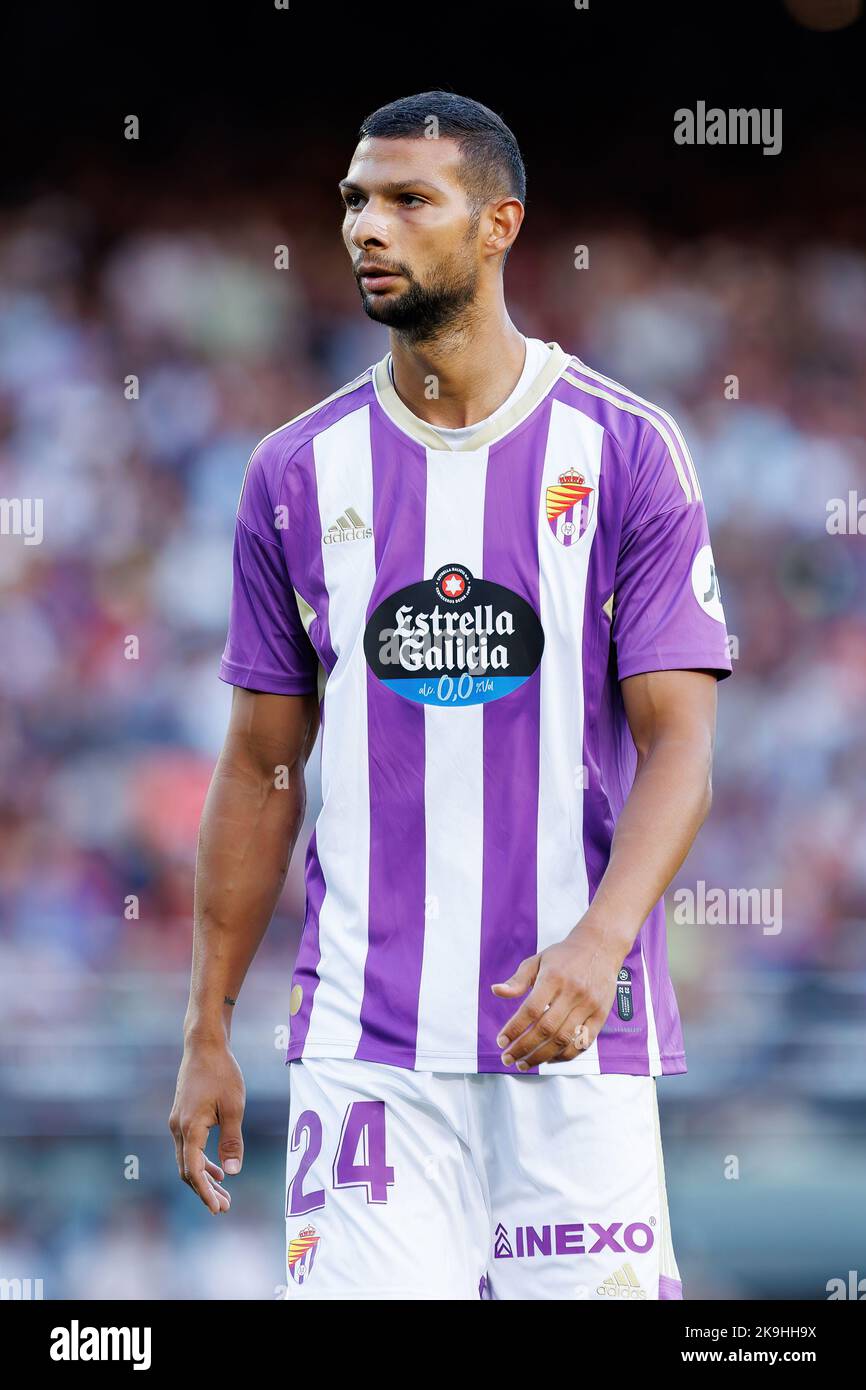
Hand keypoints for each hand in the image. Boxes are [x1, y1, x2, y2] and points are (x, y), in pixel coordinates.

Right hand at [169, 1037, 245, 1212]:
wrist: (204, 1046)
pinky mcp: (182, 1117)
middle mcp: (178, 1128)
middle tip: (225, 1207)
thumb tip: (232, 1173)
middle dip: (206, 1191)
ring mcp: (177, 1123)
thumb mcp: (234, 1107)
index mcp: (190, 1128)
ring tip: (224, 1194)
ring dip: (204, 1178)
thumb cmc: (222, 1073)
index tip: (217, 1209)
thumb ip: (232, 1141)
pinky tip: (218, 1170)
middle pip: (188, 1170)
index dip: (205, 1192)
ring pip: (187, 1160)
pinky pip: (189, 1148)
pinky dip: (201, 1162)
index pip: (194, 1171)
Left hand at [491, 923, 623, 1068]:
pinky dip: (565, 1055)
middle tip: (508, 1058)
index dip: (514, 1029)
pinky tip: (549, 1059)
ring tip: (525, 1063)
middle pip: (546, 1029)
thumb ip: (517, 980)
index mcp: (553, 978)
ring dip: (541, 1056)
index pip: (531, 1010)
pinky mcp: (601, 1015)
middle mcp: (572, 992)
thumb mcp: (538, 961)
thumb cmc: (565, 956)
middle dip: (523, 1048)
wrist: (600, 946)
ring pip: (564, 1039)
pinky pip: (583, 1042)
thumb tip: (496, 991)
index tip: (501, 1041)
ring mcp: (588, 1005)